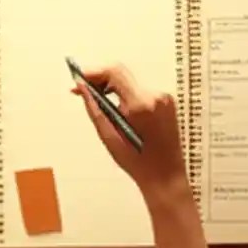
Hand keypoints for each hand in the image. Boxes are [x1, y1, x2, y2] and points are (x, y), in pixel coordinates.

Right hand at [72, 63, 186, 196]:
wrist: (165, 175)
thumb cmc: (139, 162)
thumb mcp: (109, 136)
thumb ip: (94, 108)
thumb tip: (82, 89)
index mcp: (141, 104)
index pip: (114, 72)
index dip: (94, 72)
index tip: (80, 78)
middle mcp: (155, 96)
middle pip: (122, 74)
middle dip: (100, 79)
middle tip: (83, 90)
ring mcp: (164, 97)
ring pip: (130, 81)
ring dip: (113, 86)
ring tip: (99, 100)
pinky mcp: (167, 101)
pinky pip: (141, 89)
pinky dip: (126, 93)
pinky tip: (118, 107)